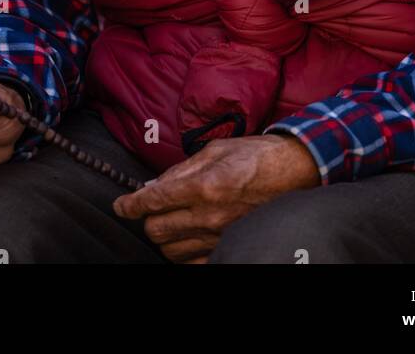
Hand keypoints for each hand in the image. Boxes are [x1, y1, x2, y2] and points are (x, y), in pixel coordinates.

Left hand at [112, 134, 320, 262]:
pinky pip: (194, 263)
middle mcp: (209, 215)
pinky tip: (185, 239)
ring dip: (164, 235)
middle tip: (150, 207)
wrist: (292, 172)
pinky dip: (182, 253)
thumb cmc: (254, 156)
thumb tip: (152, 185)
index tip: (121, 205)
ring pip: (171, 250)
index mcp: (203, 185)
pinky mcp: (230, 246)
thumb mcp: (214, 150)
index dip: (130, 204)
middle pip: (156, 229)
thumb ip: (180, 170)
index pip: (153, 201)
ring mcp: (220, 235)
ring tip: (170, 220)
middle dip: (146, 218)